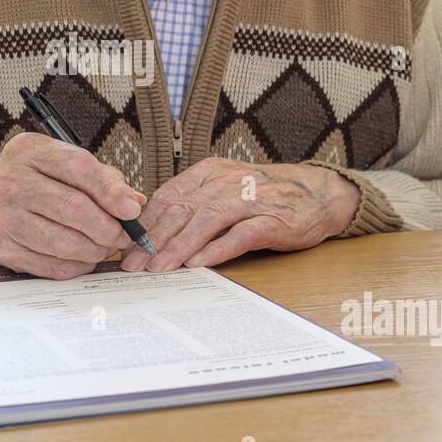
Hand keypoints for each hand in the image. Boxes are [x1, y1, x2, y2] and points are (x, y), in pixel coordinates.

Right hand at [0, 131, 145, 279]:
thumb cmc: (34, 180)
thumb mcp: (61, 163)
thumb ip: (102, 178)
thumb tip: (135, 203)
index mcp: (28, 151)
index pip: (77, 168)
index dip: (111, 191)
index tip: (133, 210)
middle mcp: (9, 181)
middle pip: (73, 209)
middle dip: (108, 228)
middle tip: (123, 236)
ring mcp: (0, 217)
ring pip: (64, 243)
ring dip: (95, 251)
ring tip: (105, 247)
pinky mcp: (0, 248)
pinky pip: (50, 266)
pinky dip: (76, 266)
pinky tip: (83, 258)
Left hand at [120, 159, 360, 271]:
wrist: (318, 193)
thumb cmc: (264, 197)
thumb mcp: (224, 191)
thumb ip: (193, 205)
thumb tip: (151, 233)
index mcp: (210, 172)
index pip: (167, 196)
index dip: (143, 223)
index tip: (122, 246)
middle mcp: (227, 181)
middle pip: (181, 209)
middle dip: (152, 239)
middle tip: (131, 265)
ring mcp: (250, 200)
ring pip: (206, 221)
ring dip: (178, 247)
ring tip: (157, 269)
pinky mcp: (273, 219)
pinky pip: (240, 234)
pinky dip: (216, 249)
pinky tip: (197, 264)